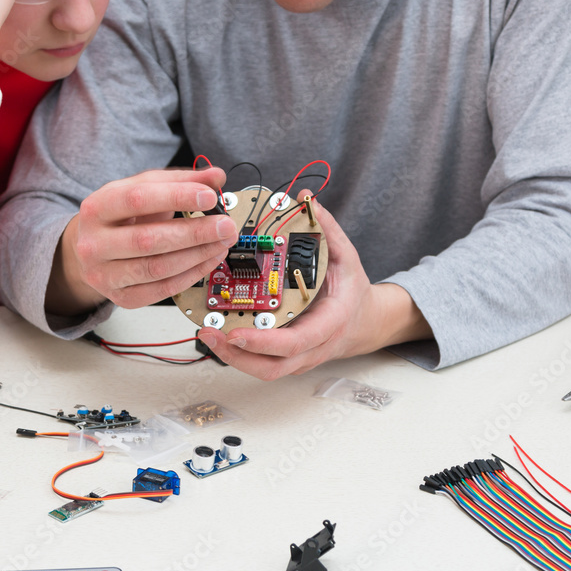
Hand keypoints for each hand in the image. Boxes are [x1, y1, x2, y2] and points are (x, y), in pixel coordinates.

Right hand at [47, 168, 239, 314]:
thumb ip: (178, 181)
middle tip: (225, 225)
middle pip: (148, 239)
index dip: (176, 197)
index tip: (208, 196)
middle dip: (194, 232)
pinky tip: (209, 260)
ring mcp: (104, 275)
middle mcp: (94, 244)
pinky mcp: (121, 297)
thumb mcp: (142, 190)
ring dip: (197, 255)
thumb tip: (216, 177)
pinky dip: (192, 274)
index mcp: (97, 208)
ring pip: (157, 268)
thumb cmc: (120, 217)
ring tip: (222, 242)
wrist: (92, 250)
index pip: (137, 199)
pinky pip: (163, 290)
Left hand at [196, 192, 432, 379]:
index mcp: (329, 322)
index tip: (237, 332)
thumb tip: (305, 200)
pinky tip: (218, 333)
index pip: (295, 342)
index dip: (264, 342)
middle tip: (210, 333)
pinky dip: (238, 354)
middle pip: (272, 367)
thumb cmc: (351, 290)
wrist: (363, 320)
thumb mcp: (346, 255)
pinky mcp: (286, 358)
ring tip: (207, 334)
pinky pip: (260, 363)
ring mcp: (299, 357)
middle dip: (237, 356)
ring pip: (263, 370)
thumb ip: (326, 228)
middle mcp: (312, 346)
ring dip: (232, 358)